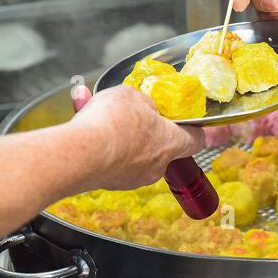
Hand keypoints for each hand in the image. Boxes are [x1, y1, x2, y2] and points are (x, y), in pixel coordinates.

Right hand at [70, 84, 203, 190]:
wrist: (80, 153)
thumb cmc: (112, 123)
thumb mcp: (133, 95)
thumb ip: (144, 102)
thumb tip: (144, 106)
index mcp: (172, 143)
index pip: (196, 140)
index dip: (195, 129)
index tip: (192, 124)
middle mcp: (157, 166)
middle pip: (162, 148)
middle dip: (150, 131)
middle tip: (136, 117)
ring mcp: (133, 178)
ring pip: (134, 154)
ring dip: (123, 137)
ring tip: (104, 117)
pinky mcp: (110, 182)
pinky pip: (112, 161)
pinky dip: (104, 146)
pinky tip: (90, 130)